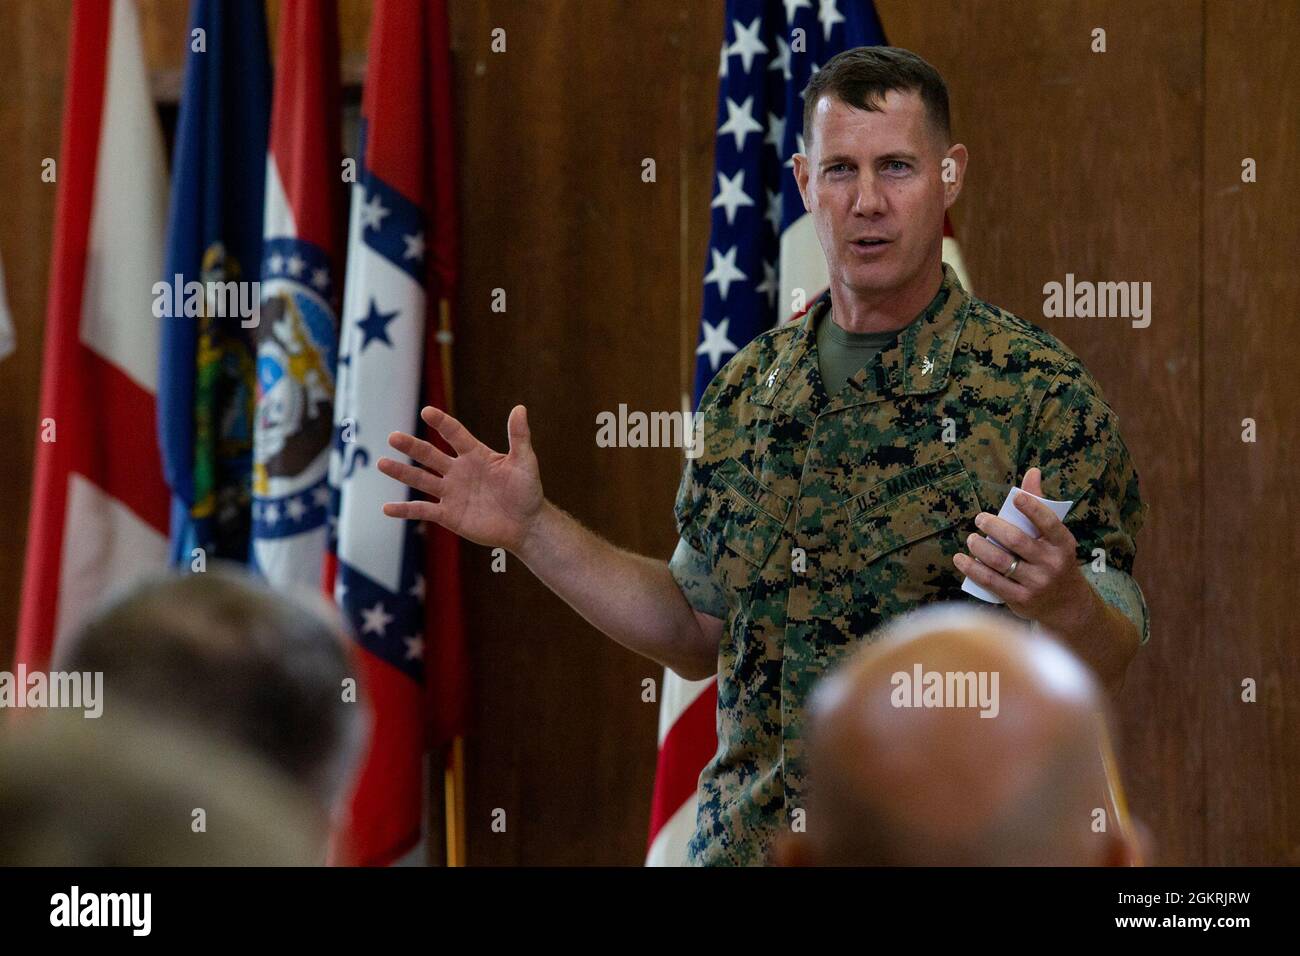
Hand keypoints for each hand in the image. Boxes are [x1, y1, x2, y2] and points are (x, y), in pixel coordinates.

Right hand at [377, 404, 544, 552]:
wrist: (526, 525)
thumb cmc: (528, 491)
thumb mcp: (525, 462)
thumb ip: (519, 436)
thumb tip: (520, 408)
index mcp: (475, 455)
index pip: (454, 434)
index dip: (441, 423)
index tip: (427, 412)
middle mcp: (458, 471)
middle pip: (430, 455)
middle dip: (412, 446)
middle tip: (393, 437)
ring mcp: (451, 493)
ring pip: (421, 479)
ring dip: (402, 472)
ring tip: (381, 464)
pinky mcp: (449, 515)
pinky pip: (423, 510)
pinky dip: (405, 510)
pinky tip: (387, 508)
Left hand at [952, 467, 1096, 634]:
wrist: (1066, 604)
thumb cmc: (1054, 560)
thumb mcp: (1055, 537)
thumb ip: (1040, 505)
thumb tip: (1032, 471)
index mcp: (1063, 544)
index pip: (1049, 523)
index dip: (1032, 508)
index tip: (1015, 498)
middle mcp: (1051, 563)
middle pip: (1016, 540)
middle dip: (993, 526)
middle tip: (980, 519)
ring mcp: (1036, 583)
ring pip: (1000, 561)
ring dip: (979, 547)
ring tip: (971, 538)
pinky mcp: (1020, 599)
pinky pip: (991, 581)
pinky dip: (972, 569)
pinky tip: (960, 559)